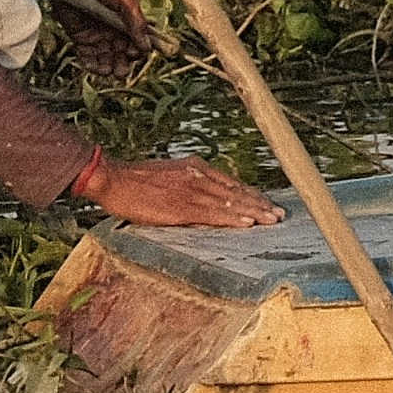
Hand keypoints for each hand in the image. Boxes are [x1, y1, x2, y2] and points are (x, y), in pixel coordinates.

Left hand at [9, 0, 156, 60]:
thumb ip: (136, 21)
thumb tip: (148, 47)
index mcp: (128, 17)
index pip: (139, 39)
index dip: (140, 49)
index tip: (136, 53)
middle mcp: (114, 27)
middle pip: (123, 52)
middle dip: (124, 63)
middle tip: (121, 70)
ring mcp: (97, 33)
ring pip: (107, 57)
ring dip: (109, 67)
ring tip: (107, 71)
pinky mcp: (79, 37)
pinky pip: (88, 56)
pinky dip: (91, 64)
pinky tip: (93, 66)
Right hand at [86, 154, 281, 229]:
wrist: (112, 178)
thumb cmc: (136, 181)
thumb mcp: (170, 175)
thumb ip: (190, 183)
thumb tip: (206, 196)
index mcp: (196, 168)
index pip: (232, 183)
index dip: (252, 194)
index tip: (268, 203)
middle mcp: (198, 177)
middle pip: (237, 192)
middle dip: (260, 204)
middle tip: (280, 214)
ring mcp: (191, 191)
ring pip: (230, 203)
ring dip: (254, 212)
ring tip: (272, 220)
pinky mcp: (180, 207)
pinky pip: (212, 214)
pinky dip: (232, 219)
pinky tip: (247, 224)